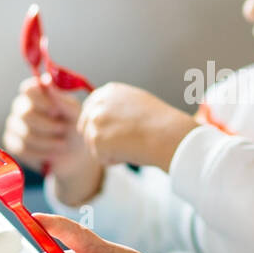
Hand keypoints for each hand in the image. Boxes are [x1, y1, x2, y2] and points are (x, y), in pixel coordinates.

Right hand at [2, 77, 100, 181]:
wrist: (73, 154)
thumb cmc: (74, 127)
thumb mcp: (74, 113)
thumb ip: (60, 98)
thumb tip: (46, 79)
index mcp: (36, 93)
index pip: (28, 89)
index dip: (42, 101)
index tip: (57, 111)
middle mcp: (21, 106)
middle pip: (26, 114)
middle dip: (49, 126)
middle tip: (64, 130)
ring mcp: (14, 125)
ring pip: (25, 134)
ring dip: (49, 142)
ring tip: (62, 144)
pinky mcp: (12, 143)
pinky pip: (22, 149)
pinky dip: (41, 154)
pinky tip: (52, 153)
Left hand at [78, 83, 199, 169]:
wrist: (167, 134)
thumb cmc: (160, 121)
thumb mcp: (135, 102)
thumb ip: (116, 106)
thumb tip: (106, 118)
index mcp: (108, 91)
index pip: (89, 109)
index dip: (99, 125)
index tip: (110, 134)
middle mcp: (98, 103)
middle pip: (85, 128)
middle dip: (100, 140)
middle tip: (122, 144)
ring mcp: (95, 121)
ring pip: (93, 145)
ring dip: (109, 151)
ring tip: (132, 145)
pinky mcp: (96, 139)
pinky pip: (101, 158)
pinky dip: (115, 160)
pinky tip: (131, 152)